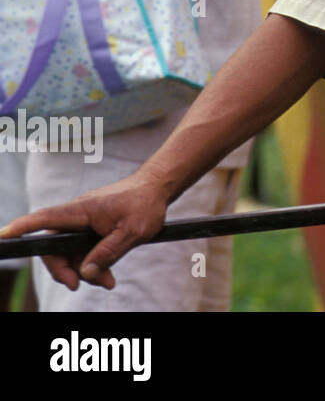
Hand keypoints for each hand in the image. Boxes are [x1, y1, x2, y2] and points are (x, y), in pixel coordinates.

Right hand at [0, 173, 168, 290]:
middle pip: (54, 247)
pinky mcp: (91, 229)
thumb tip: (85, 273)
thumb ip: (108, 252)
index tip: (4, 235)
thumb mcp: (132, 231)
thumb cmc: (145, 204)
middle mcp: (77, 215)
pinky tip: (107, 277)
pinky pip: (82, 252)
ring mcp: (83, 223)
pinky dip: (92, 265)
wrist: (158, 189)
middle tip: (80, 285)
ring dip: (84, 272)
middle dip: (64, 270)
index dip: (23, 228)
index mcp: (82, 210)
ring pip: (70, 254)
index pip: (45, 219)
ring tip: (108, 283)